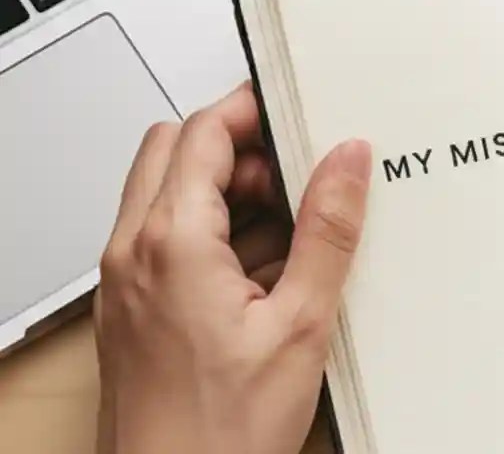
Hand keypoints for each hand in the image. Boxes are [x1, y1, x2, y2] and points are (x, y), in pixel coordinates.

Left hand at [93, 82, 372, 453]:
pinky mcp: (134, 305)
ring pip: (168, 193)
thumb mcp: (300, 324)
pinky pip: (167, 239)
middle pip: (176, 152)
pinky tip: (271, 275)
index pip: (202, 133)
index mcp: (171, 243)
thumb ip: (327, 231)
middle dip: (238, 149)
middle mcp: (133, 252)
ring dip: (228, 192)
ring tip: (294, 234)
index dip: (253, 110)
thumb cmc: (219, 432)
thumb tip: (346, 162)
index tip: (297, 113)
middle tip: (298, 175)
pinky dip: (215, 234)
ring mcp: (127, 279)